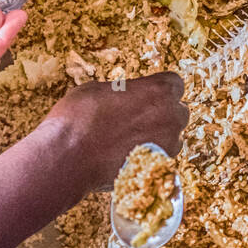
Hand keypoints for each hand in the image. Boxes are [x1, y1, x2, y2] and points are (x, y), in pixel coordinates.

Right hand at [41, 71, 187, 191]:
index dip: (160, 91)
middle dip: (163, 114)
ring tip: (131, 141)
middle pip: (177, 111)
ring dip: (159, 136)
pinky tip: (130, 156)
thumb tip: (125, 96)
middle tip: (139, 120)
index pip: (174, 84)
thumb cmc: (78, 118)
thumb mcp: (98, 89)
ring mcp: (169, 142)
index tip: (149, 96)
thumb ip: (124, 92)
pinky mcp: (161, 164)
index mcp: (158, 89)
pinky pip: (163, 156)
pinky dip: (152, 156)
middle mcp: (171, 114)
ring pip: (173, 136)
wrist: (69, 156)